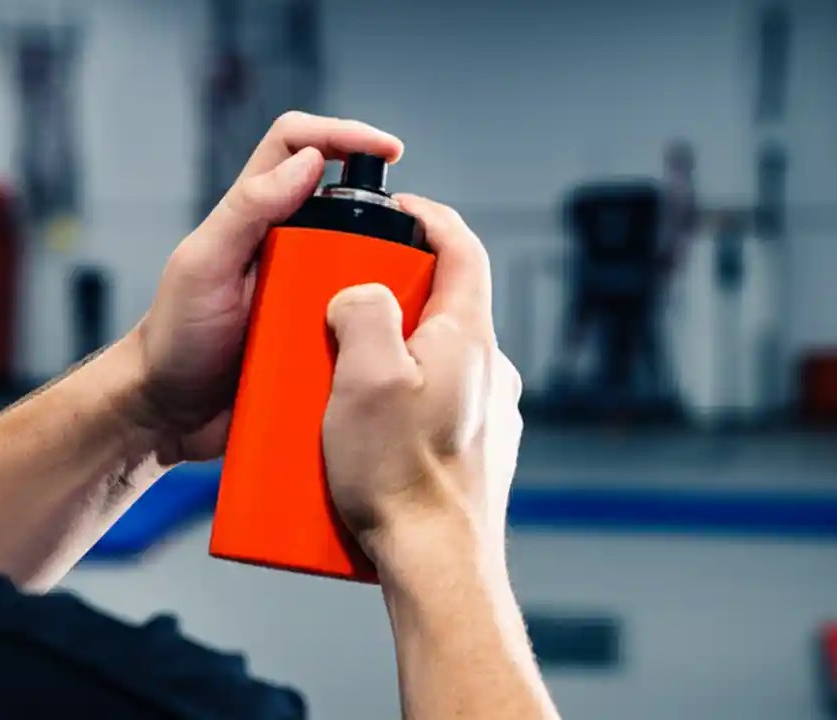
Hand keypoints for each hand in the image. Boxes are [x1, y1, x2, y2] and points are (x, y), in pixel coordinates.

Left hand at [133, 111, 403, 461]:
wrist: (169, 414)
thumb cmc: (175, 337)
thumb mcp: (205, 266)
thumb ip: (248, 210)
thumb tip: (309, 162)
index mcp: (254, 215)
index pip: (297, 146)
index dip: (342, 134)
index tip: (389, 151)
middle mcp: (283, 246)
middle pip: (346, 205)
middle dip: (382, 215)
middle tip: (412, 241)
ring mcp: (300, 291)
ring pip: (360, 265)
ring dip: (383, 275)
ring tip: (408, 295)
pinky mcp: (312, 335)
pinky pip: (356, 319)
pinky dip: (376, 323)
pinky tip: (392, 337)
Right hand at [321, 195, 522, 561]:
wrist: (438, 564)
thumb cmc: (400, 476)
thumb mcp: (364, 377)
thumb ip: (363, 312)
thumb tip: (361, 293)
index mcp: (469, 337)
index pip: (463, 247)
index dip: (431, 216)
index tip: (400, 207)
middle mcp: (490, 369)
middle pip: (445, 304)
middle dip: (395, 295)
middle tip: (347, 308)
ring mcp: (492, 413)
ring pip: (438, 359)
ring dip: (396, 356)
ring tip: (344, 381)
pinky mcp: (480, 452)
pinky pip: (438, 406)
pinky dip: (406, 401)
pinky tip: (367, 433)